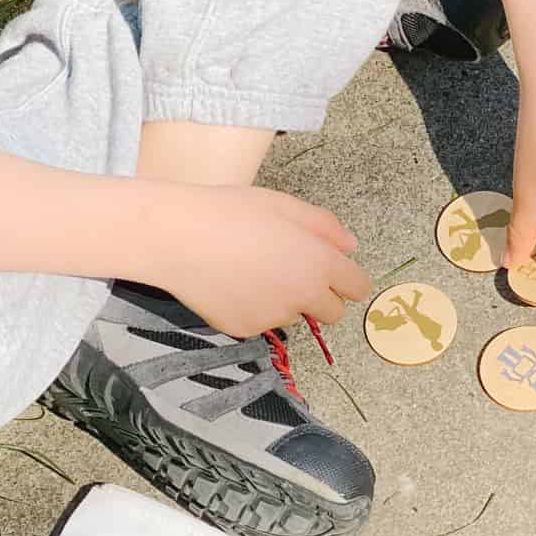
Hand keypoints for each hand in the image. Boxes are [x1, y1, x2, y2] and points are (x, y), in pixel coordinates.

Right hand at [160, 185, 372, 337]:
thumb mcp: (284, 205)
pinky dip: (253, 308)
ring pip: (294, 315)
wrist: (177, 237)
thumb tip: (349, 247)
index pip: (357, 287)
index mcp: (319, 264)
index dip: (347, 279)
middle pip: (333, 312)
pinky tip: (230, 283)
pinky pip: (261, 322)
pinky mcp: (245, 330)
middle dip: (322, 296)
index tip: (335, 272)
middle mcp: (302, 296)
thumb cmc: (230, 212)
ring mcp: (273, 317)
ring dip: (285, 300)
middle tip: (293, 272)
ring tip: (251, 270)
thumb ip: (325, 227)